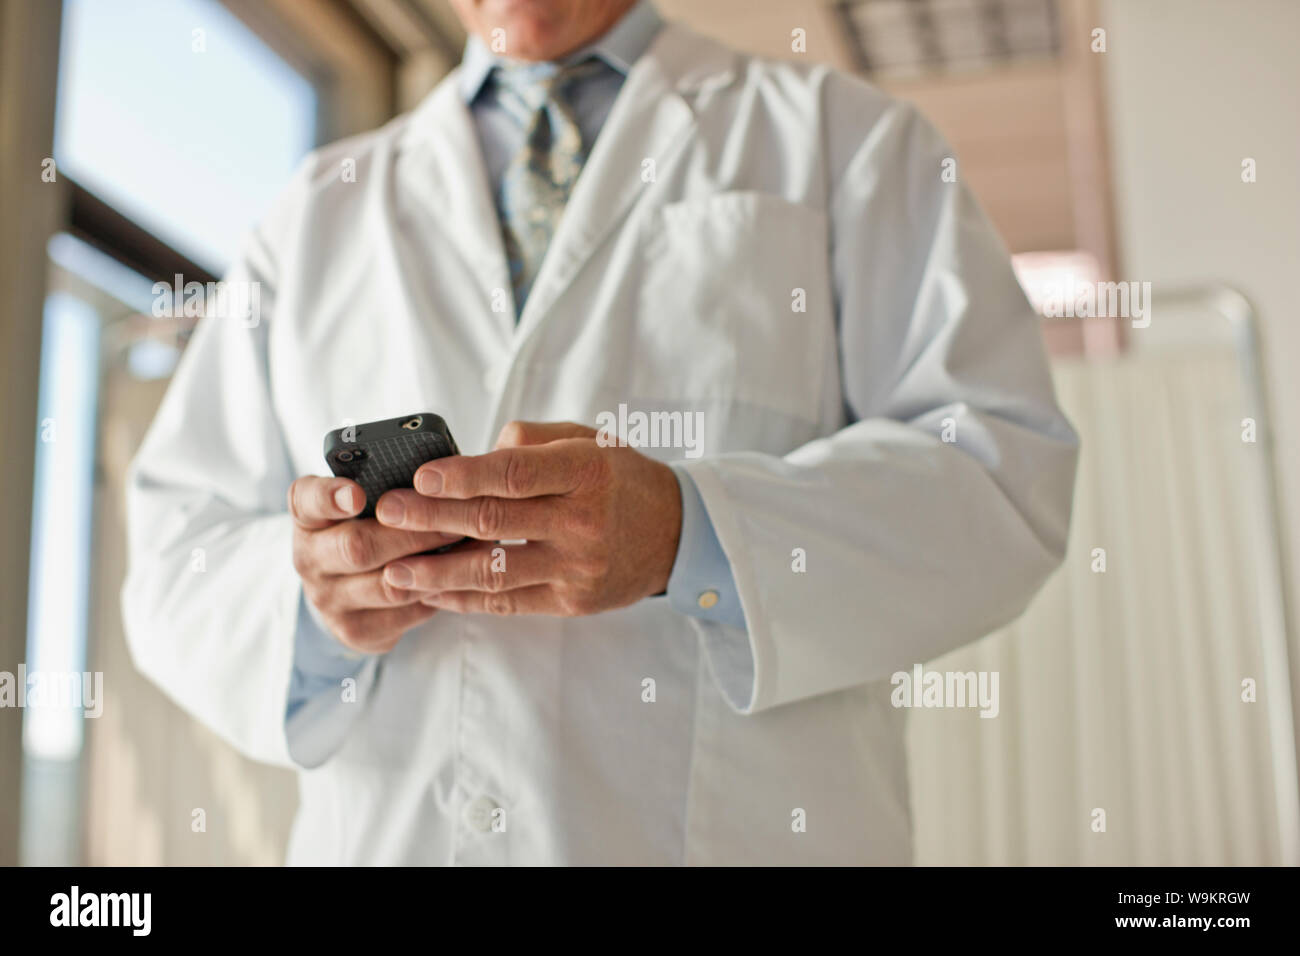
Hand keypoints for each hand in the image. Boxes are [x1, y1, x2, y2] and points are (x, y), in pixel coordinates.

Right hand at [288, 476, 460, 651]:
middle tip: (453, 522)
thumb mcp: (361, 503)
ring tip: (465, 550)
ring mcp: (327, 599)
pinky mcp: (352, 630)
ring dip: (431, 568)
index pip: (308, 500)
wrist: (344, 589)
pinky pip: (401, 614)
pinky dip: (433, 596)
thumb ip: (385, 489)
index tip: (357, 494)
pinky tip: (455, 580)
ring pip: (387, 586)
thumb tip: (435, 480)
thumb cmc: (364, 530)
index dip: (331, 497)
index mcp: (308, 516)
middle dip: (411, 534)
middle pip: (357, 547)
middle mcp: (308, 558)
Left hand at [373, 421, 682, 616]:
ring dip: (437, 571)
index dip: (464, 475)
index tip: (421, 475)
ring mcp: (578, 567)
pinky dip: (465, 598)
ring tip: (394, 569)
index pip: (515, 473)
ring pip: (494, 571)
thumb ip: (529, 442)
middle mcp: (583, 521)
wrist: (675, 533)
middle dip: (433, 518)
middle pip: (494, 521)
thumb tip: (472, 457)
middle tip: (388, 515)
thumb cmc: (619, 478)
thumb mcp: (588, 440)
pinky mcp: (572, 601)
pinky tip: (432, 592)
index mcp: (585, 471)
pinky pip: (508, 602)